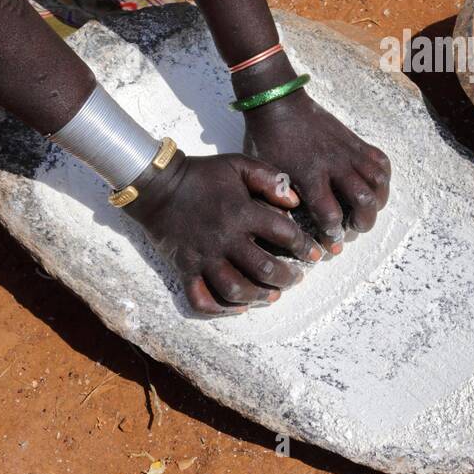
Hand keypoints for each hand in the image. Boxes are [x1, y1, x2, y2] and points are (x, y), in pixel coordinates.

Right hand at [123, 151, 323, 315]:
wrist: (158, 186)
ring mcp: (203, 256)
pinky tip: (238, 308)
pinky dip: (220, 309)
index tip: (315, 255)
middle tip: (296, 279)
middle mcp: (225, 238)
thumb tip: (296, 203)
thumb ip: (270, 178)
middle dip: (286, 278)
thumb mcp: (239, 164)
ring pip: (235, 289)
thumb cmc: (204, 174)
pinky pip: (201, 298)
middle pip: (263, 268)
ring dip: (258, 296)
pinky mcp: (185, 269)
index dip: (305, 246)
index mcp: (242, 212)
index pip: (284, 234)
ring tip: (273, 296)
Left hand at [243, 90, 390, 252]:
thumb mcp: (265, 175)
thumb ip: (277, 202)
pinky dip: (382, 178)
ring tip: (367, 211)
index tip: (332, 243)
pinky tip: (373, 188)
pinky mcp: (356, 142)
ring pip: (378, 181)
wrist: (279, 104)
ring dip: (377, 202)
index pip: (330, 213)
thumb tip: (289, 229)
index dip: (334, 234)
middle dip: (363, 222)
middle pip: (364, 199)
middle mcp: (334, 164)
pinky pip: (380, 161)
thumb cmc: (267, 141)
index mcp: (309, 174)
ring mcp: (348, 152)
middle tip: (353, 228)